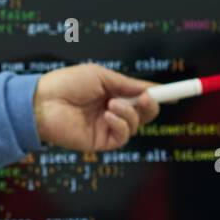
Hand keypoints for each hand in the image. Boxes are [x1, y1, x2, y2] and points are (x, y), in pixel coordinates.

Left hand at [32, 63, 159, 151]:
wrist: (42, 102)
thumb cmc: (67, 84)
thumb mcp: (102, 76)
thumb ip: (128, 84)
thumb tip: (153, 88)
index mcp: (111, 93)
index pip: (140, 96)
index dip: (159, 95)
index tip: (176, 92)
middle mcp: (111, 111)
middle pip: (144, 114)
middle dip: (151, 106)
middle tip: (149, 98)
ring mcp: (106, 128)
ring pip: (135, 125)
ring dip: (130, 113)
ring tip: (111, 104)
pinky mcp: (100, 142)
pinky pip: (122, 137)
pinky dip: (121, 124)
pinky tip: (108, 115)